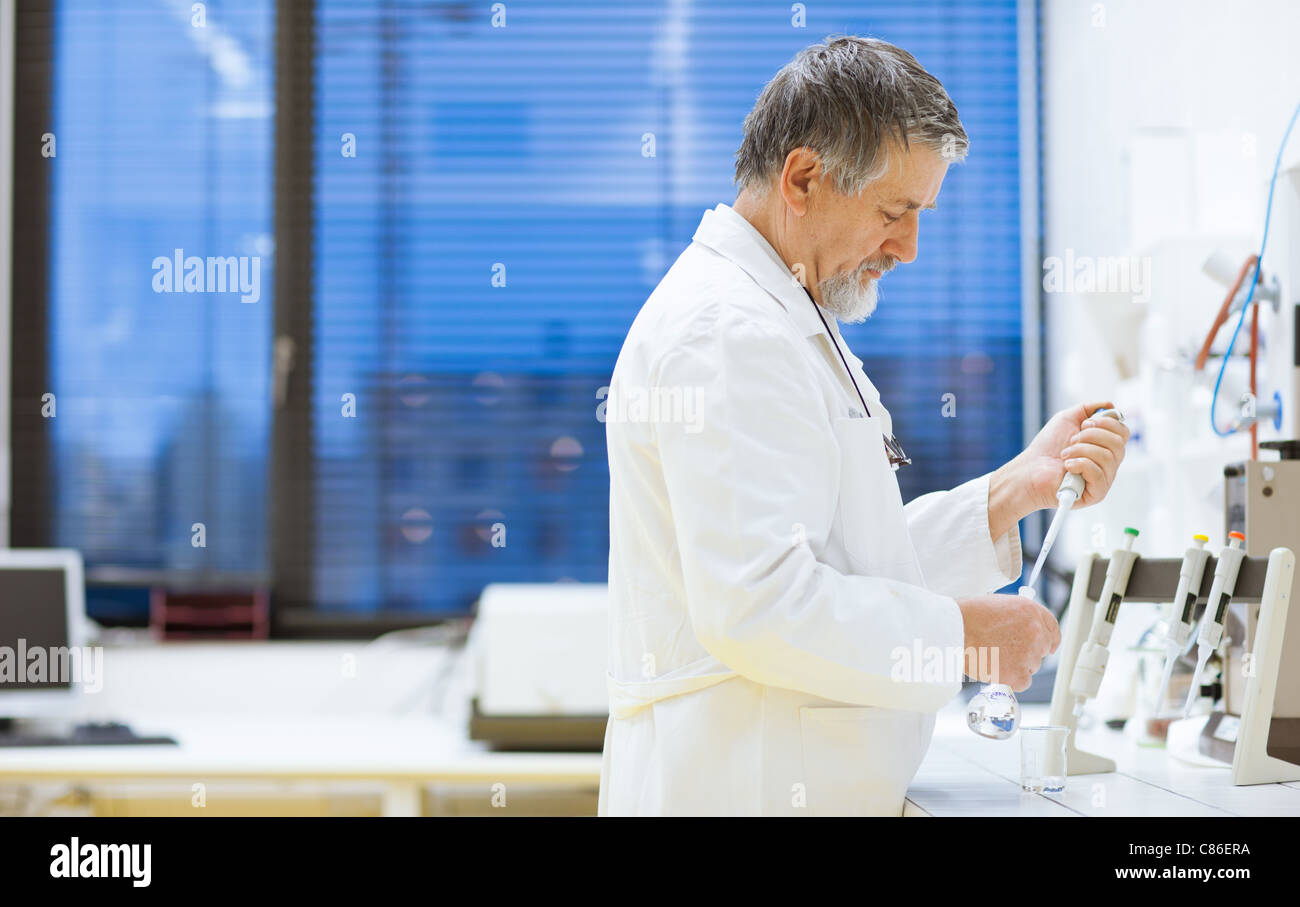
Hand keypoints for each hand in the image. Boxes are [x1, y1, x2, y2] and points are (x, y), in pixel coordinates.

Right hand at [956, 594, 1059, 690]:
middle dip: (1027, 652)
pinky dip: (1010, 679)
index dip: (1049, 639)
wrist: (954, 630)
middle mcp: (1035, 632)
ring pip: (1031, 666)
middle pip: (1042, 649)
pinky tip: (995, 669)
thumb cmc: (968, 616)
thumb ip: (1017, 617)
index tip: (1047, 645)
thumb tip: (1019, 628)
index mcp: (1031, 612)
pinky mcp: (1019, 674)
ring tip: (993, 657)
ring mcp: (1029, 654)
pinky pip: (1022, 682)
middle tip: (1007, 652)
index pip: (1052, 628)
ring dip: (1017, 665)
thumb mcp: (999, 605)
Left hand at [990, 401, 1129, 533]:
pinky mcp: (1096, 493)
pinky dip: (1080, 464)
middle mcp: (1109, 463)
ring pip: (1107, 457)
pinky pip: (1099, 474)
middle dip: (1092, 436)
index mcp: (1105, 446)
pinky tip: (1067, 466)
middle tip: (1072, 439)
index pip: (1123, 432)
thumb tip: (1110, 404)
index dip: (1108, 423)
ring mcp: (1104, 479)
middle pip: (1118, 443)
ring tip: (1064, 454)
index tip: (1085, 423)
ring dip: (1080, 450)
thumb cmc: (1047, 447)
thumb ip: (1089, 409)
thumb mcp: (1067, 419)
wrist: (1029, 470)